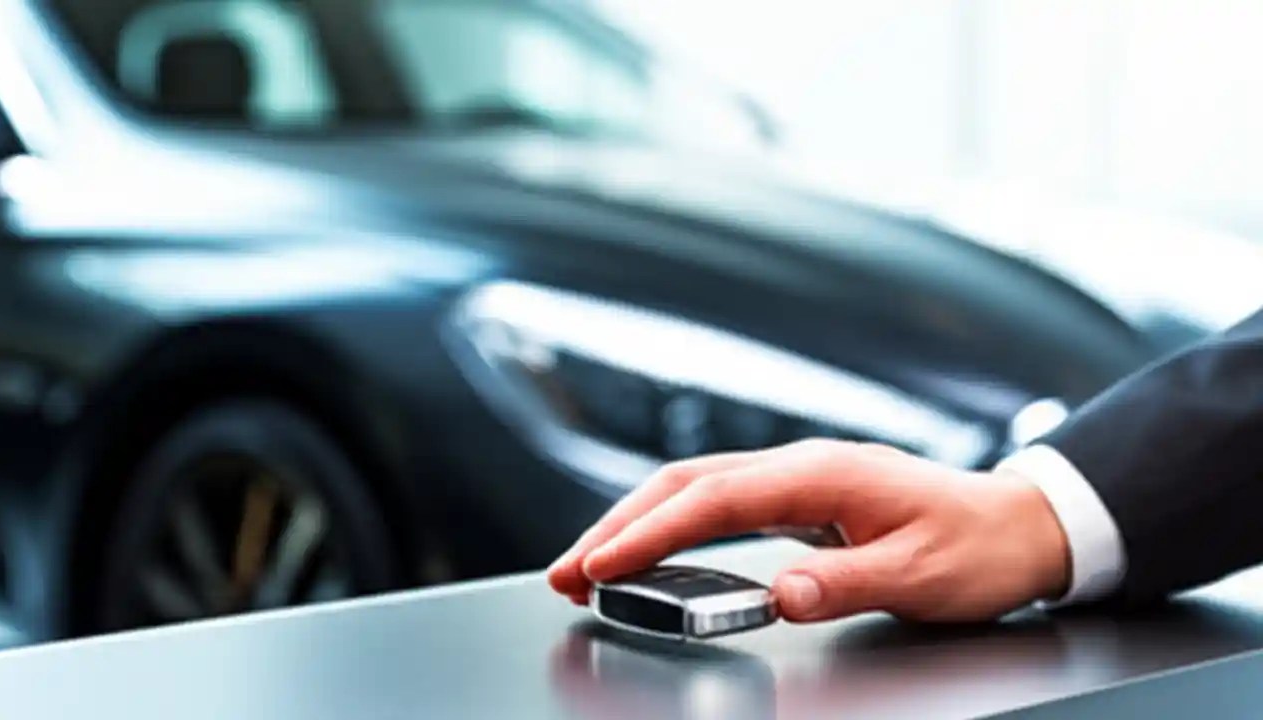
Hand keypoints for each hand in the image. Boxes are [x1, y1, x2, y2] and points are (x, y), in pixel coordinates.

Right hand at [547, 440, 1069, 622]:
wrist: (1015, 524)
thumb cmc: (974, 545)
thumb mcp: (920, 575)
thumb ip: (847, 583)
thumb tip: (778, 596)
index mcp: (822, 474)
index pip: (713, 502)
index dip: (650, 533)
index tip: (601, 564)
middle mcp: (799, 466)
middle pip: (684, 485)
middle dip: (618, 525)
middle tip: (567, 569)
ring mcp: (796, 478)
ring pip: (694, 489)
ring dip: (636, 523)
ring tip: (589, 564)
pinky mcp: (798, 497)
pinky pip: (717, 504)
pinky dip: (671, 526)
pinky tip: (651, 551)